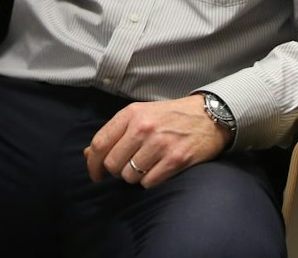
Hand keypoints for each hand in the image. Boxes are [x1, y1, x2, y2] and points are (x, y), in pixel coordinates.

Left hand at [83, 96, 229, 188]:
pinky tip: (159, 169)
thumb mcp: (140, 115)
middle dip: (117, 171)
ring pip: (130, 176)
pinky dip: (150, 181)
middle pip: (113, 164)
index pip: (99, 144)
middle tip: (128, 167)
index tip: (95, 175)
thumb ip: (114, 133)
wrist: (209, 116)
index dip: (92, 164)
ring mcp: (160, 144)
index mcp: (131, 114)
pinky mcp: (176, 159)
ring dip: (135, 177)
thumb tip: (89, 154)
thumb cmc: (170, 116)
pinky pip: (149, 183)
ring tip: (147, 165)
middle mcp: (143, 127)